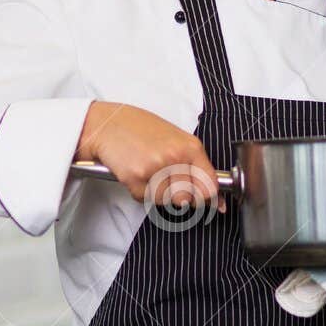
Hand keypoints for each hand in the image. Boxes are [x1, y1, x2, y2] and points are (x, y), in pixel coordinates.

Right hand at [78, 101, 223, 211]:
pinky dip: (138, 191)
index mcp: (190, 147)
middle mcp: (174, 157)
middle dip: (177, 194)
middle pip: (186, 198)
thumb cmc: (142, 129)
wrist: (109, 123)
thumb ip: (195, 165)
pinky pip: (143, 199)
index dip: (208, 197)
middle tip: (166, 179)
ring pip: (164, 200)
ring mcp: (154, 168)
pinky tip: (136, 172)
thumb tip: (217, 199)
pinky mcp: (134, 177)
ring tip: (148, 171)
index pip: (209, 185)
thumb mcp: (176, 140)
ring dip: (155, 192)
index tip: (207, 201)